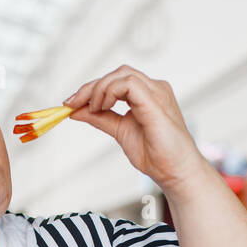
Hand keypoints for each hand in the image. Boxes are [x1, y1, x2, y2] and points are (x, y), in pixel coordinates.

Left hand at [63, 64, 206, 192]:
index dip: (91, 89)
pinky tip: (103, 107)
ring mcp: (156, 93)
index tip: (71, 103)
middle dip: (91, 87)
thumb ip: (101, 119)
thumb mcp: (120, 132)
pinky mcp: (155, 102)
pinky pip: (128, 84)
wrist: (175, 172)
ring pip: (121, 74)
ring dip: (99, 89)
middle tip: (72, 104)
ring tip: (93, 109)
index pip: (116, 80)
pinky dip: (110, 92)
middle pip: (117, 73)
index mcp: (147, 95)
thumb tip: (77, 111)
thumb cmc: (157, 155)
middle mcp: (154, 89)